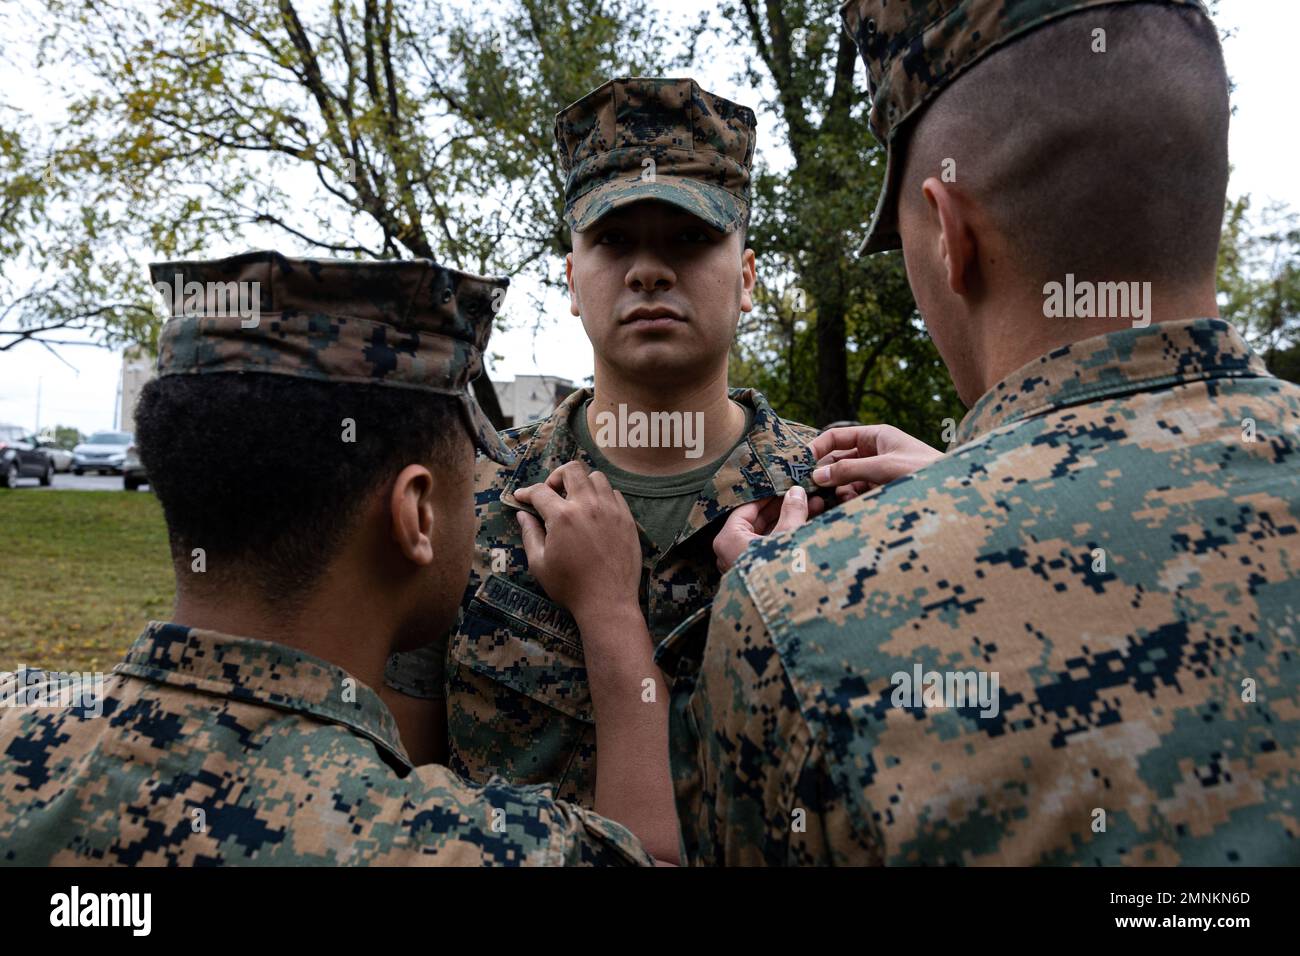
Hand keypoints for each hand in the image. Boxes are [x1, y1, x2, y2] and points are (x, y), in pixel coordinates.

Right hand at [514, 461, 641, 627]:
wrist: (608, 602)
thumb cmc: (570, 586)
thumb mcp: (539, 564)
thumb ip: (530, 534)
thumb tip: (523, 514)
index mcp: (562, 516)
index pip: (540, 491)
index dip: (527, 492)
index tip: (522, 498)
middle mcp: (588, 506)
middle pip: (572, 469)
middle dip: (557, 476)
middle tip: (552, 493)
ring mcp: (611, 510)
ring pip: (597, 477)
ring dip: (582, 483)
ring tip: (575, 501)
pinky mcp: (627, 519)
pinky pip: (614, 494)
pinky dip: (602, 496)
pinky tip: (595, 513)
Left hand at [712, 486, 807, 573]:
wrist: (784, 615)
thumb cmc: (780, 572)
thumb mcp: (789, 535)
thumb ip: (793, 511)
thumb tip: (797, 492)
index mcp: (729, 539)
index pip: (747, 509)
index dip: (769, 495)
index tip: (786, 485)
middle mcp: (731, 552)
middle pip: (758, 522)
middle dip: (784, 507)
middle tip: (804, 494)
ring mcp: (744, 566)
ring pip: (768, 535)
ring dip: (790, 520)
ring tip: (815, 505)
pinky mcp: (758, 576)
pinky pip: (772, 549)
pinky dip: (788, 537)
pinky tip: (810, 524)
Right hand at [809, 424, 943, 504]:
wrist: (954, 493)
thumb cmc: (925, 472)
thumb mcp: (884, 468)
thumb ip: (850, 470)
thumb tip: (817, 475)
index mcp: (876, 436)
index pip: (836, 437)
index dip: (817, 448)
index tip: (800, 463)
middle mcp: (874, 452)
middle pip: (838, 460)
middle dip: (824, 473)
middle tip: (807, 488)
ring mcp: (877, 473)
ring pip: (845, 480)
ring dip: (836, 490)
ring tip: (828, 501)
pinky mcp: (881, 492)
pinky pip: (856, 494)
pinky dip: (848, 500)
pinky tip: (844, 508)